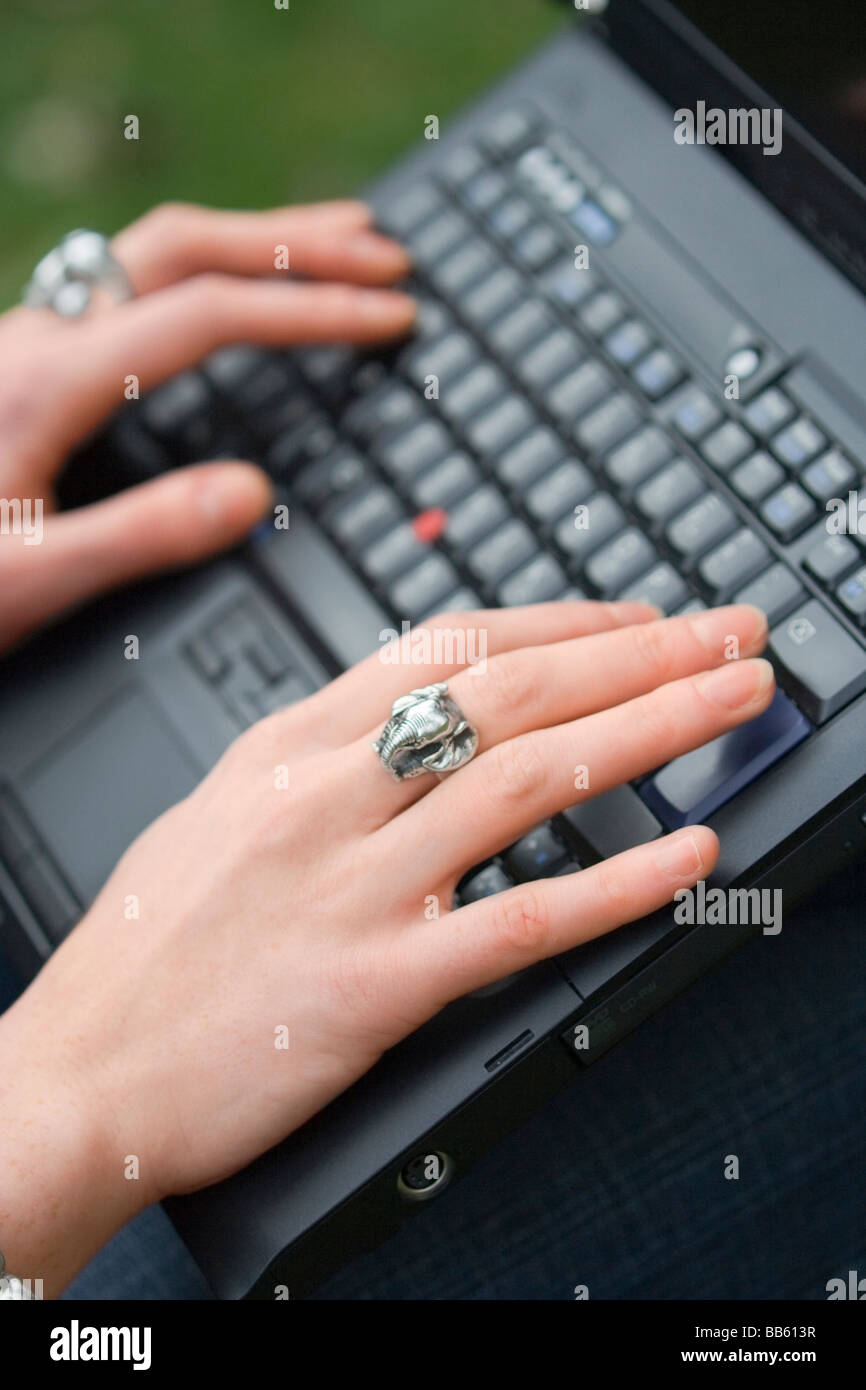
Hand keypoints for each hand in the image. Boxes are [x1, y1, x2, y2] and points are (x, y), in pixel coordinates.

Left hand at [0, 200, 413, 652]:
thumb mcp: (32, 576)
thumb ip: (142, 535)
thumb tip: (251, 493)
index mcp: (52, 380)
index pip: (208, 315)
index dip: (310, 312)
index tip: (390, 316)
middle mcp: (44, 337)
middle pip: (186, 246)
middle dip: (295, 245)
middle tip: (384, 255)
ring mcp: (36, 339)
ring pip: (157, 251)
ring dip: (253, 240)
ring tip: (335, 248)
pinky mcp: (33, 359)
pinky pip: (136, 282)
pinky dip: (209, 270)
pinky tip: (231, 298)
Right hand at [0, 598, 772, 1293]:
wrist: (80, 1070)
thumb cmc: (142, 951)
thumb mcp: (218, 811)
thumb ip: (317, 760)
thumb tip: (409, 725)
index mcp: (287, 746)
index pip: (447, 650)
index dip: (561, 623)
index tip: (638, 619)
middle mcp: (324, 797)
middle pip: (508, 693)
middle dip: (637, 654)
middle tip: (725, 634)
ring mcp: (350, 885)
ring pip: (527, 779)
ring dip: (649, 730)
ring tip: (733, 700)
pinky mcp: (372, 984)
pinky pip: (520, 921)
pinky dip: (618, 885)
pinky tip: (687, 856)